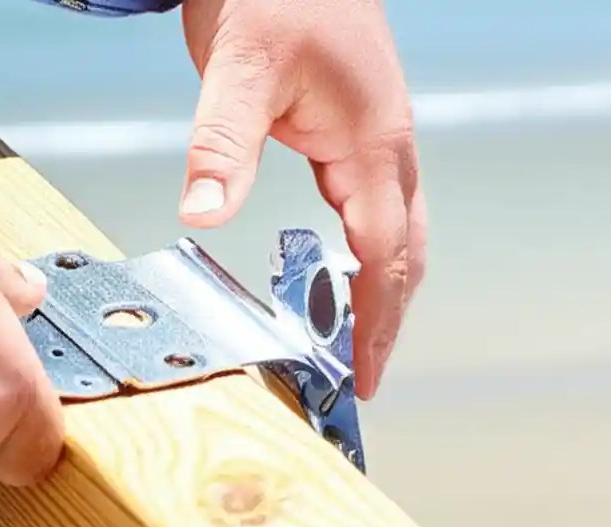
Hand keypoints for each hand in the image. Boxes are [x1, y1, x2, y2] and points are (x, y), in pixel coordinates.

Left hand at [178, 0, 426, 398]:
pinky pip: (376, 205)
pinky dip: (368, 252)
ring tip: (355, 339)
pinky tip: (341, 270)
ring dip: (384, 288)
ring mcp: (378, 136)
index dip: (375, 320)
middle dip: (389, 317)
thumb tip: (203, 216)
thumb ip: (222, 146)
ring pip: (399, 230)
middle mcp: (387, 145)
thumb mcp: (239, 68)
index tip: (364, 374)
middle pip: (407, 252)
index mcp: (371, 140)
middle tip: (363, 374)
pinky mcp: (358, 128)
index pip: (384, 253)